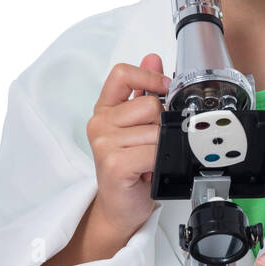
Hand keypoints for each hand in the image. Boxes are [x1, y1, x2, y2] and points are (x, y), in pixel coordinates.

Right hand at [83, 53, 169, 252]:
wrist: (120, 208)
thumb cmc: (131, 170)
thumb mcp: (138, 126)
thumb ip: (144, 92)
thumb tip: (153, 57)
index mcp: (106, 110)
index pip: (122, 73)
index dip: (148, 76)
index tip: (164, 88)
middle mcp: (99, 123)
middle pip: (150, 104)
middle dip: (162, 126)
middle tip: (152, 145)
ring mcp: (103, 143)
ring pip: (156, 130)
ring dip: (160, 148)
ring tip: (148, 160)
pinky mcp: (113, 163)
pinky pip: (152, 151)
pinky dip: (157, 162)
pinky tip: (147, 170)